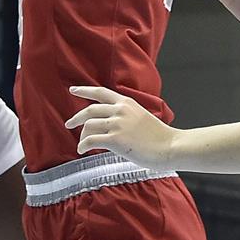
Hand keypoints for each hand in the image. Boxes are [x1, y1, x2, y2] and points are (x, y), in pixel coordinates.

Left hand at [66, 86, 180, 166]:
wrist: (170, 146)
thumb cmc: (159, 136)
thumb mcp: (141, 117)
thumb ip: (126, 116)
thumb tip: (110, 124)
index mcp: (126, 103)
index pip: (100, 92)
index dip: (84, 90)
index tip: (73, 89)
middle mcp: (120, 110)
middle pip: (90, 110)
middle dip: (76, 117)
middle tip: (68, 124)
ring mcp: (117, 124)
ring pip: (88, 126)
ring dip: (82, 136)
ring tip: (82, 144)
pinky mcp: (115, 139)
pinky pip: (91, 140)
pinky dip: (83, 145)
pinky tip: (82, 150)